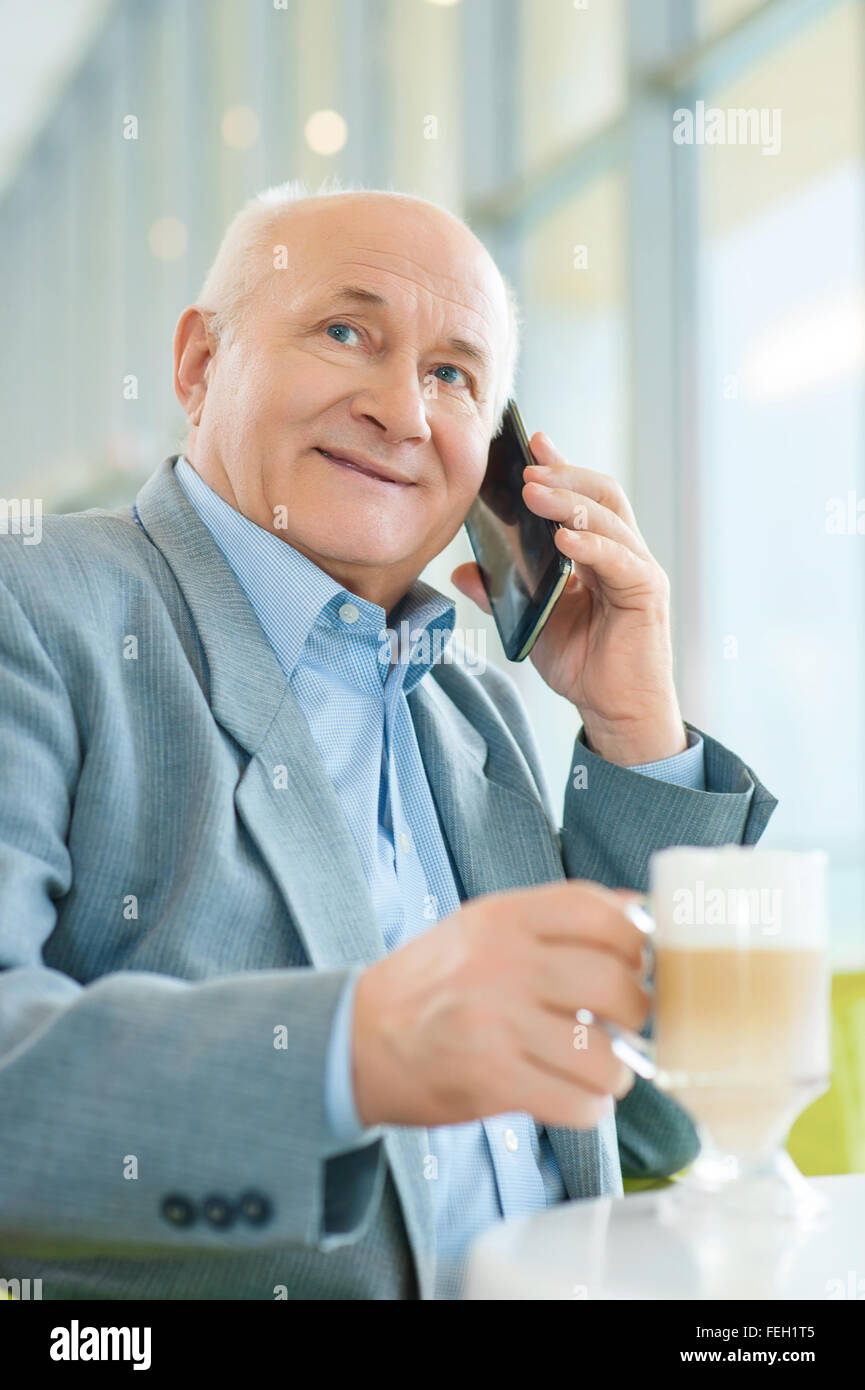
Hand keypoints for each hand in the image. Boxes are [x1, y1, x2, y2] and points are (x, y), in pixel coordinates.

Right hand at [352, 880, 650, 1129]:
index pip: (600, 911)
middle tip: (626, 1023)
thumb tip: (635, 908)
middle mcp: (502, 962)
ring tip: (601, 1070)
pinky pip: (576, 1103)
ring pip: (604, 1055)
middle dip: (636, 1011)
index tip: (637, 961)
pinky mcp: (491, 1079)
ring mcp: (496, 1022)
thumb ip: (554, 918)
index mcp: (503, 916)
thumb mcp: (482, 927)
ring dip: (615, 1072)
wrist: (356, 1040)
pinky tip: (573, 1097)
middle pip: (614, 983)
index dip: (636, 939)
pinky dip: (588, 1108)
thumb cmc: (432, 983)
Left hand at [452, 432, 686, 764]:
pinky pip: (620, 560)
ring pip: (610, 518)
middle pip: (602, 494)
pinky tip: (563, 540)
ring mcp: (639, 571)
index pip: (583, 497)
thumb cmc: (583, 665)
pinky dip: (592, 545)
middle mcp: (624, 554)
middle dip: (564, 476)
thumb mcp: (531, 623)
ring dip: (570, 502)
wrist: (615, 712)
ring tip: (534, 494)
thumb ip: (502, 595)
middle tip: (525, 470)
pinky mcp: (647, 594)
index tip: (532, 442)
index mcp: (598, 554)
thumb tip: (463, 570)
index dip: (561, 467)